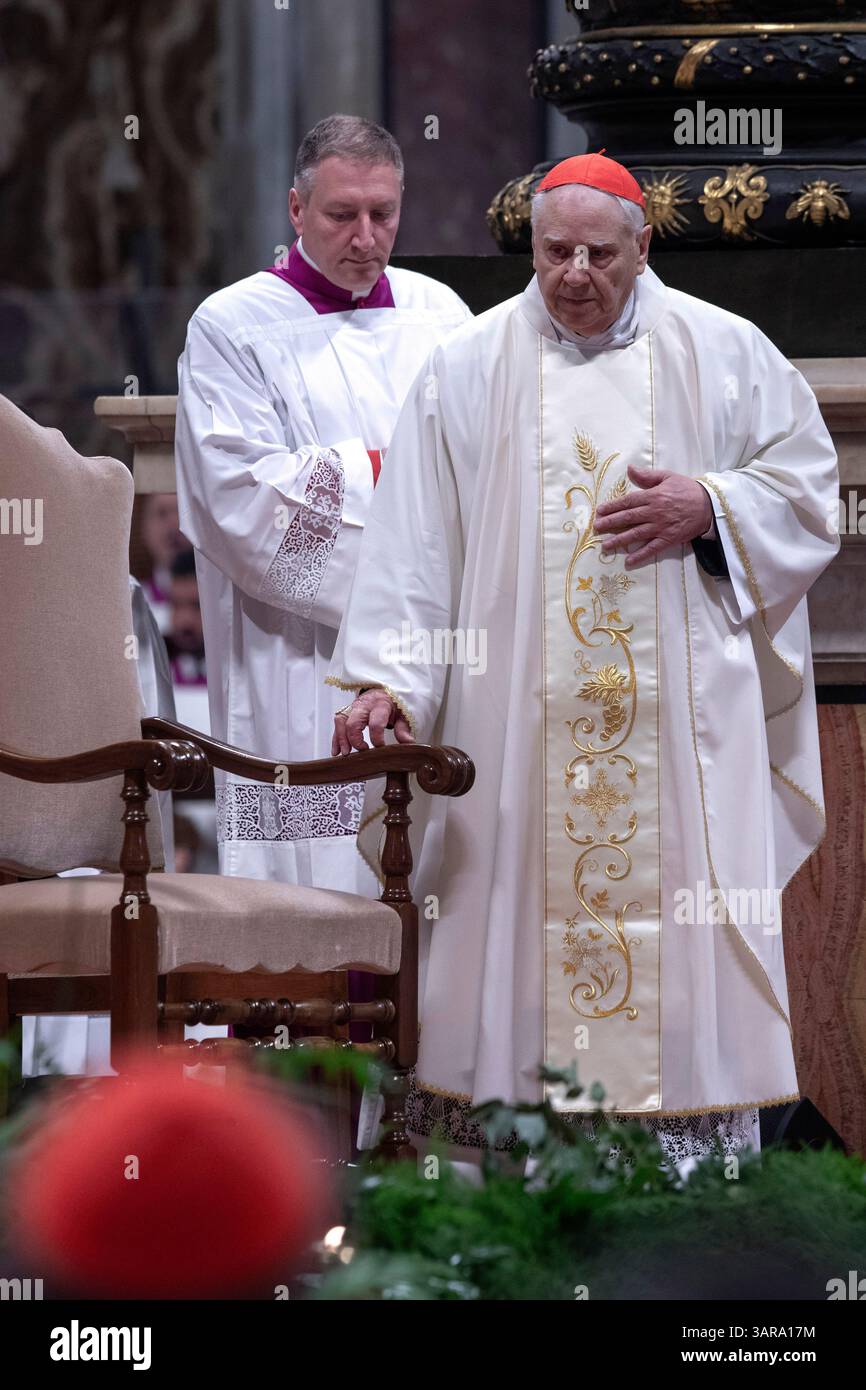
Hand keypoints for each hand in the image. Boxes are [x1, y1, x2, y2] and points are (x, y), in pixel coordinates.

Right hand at [332, 688, 414, 754]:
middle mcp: (364, 705)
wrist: (384, 690)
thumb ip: (403, 729)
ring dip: (341, 739)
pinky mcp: (347, 711)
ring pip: (341, 722)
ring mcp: (353, 707)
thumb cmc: (393, 703)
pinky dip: (336, 738)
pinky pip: (338, 724)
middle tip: (362, 751)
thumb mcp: (403, 714)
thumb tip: (408, 743)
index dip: (377, 738)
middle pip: (353, 722)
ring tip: (345, 753)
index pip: (375, 723)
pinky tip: (336, 751)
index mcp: (380, 705)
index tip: (381, 748)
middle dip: (355, 739)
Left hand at [594, 465, 713, 567]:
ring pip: (636, 534)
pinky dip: (640, 556)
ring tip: (605, 546)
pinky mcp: (669, 539)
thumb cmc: (687, 489)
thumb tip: (629, 469)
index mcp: (653, 496)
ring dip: (619, 541)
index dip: (612, 507)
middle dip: (611, 523)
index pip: (628, 502)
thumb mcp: (668, 477)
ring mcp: (661, 527)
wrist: (709, 505)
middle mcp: (654, 512)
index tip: (600, 511)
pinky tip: (629, 561)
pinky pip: (652, 549)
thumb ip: (647, 476)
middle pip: (628, 518)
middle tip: (596, 528)